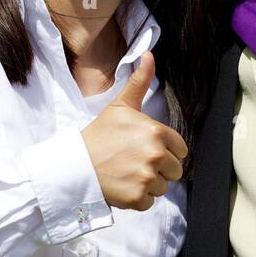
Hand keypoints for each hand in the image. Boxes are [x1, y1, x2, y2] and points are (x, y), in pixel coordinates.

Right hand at [81, 52, 186, 211]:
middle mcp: (156, 155)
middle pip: (175, 170)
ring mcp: (147, 178)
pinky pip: (150, 202)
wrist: (74, 165)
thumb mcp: (121, 106)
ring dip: (148, 184)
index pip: (181, 150)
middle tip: (133, 162)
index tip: (143, 149)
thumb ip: (140, 82)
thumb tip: (149, 54)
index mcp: (157, 133)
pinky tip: (122, 186)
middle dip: (159, 168)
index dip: (165, 150)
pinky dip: (138, 199)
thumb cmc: (99, 134)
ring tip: (126, 173)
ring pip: (163, 187)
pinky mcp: (138, 198)